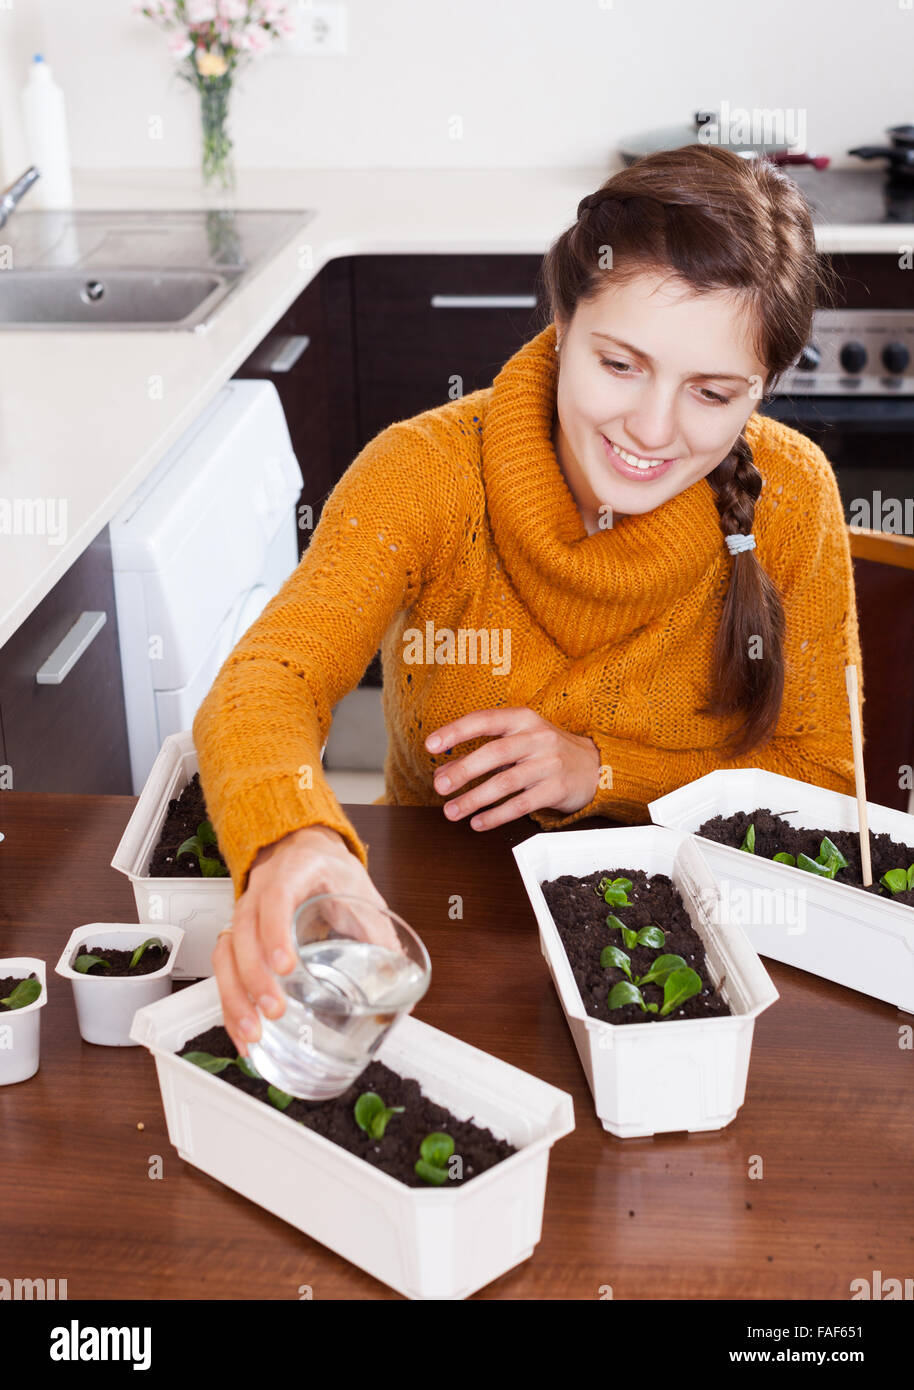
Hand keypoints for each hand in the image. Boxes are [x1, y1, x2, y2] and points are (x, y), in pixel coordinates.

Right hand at [212, 824, 396, 1057]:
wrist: (306, 853)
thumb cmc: (332, 873)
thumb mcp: (362, 894)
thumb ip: (379, 936)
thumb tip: (398, 983)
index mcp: (293, 873)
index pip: (275, 899)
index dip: (276, 933)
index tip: (286, 966)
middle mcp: (259, 892)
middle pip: (243, 933)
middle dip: (255, 977)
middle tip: (275, 1010)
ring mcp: (244, 914)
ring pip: (226, 954)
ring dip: (236, 997)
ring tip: (253, 1032)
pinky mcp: (238, 938)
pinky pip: (225, 969)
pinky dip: (231, 1003)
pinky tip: (242, 1032)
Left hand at [424, 707, 600, 830]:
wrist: (594, 766)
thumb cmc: (546, 751)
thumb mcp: (518, 741)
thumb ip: (482, 753)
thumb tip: (443, 771)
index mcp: (522, 719)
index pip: (484, 720)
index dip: (456, 731)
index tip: (431, 745)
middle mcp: (537, 738)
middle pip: (494, 753)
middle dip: (463, 771)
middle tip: (439, 787)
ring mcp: (549, 764)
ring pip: (505, 783)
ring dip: (474, 799)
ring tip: (451, 812)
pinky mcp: (556, 789)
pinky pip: (521, 804)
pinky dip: (496, 816)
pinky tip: (478, 823)